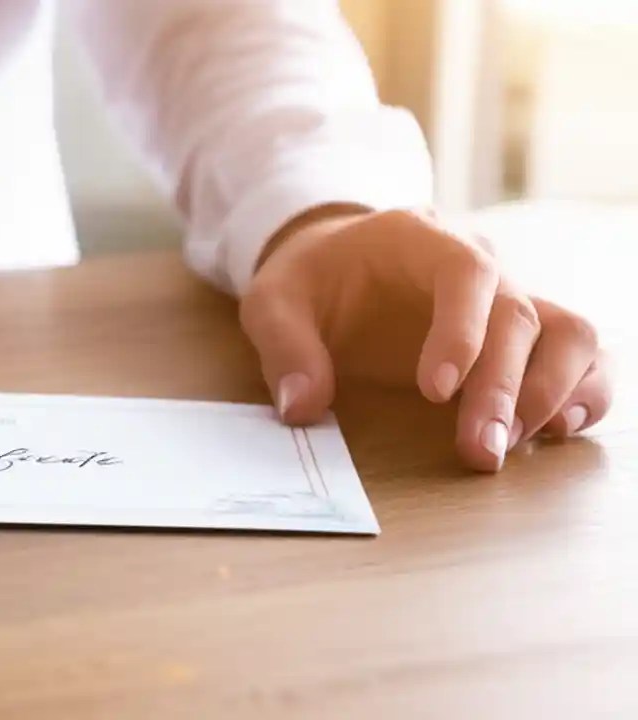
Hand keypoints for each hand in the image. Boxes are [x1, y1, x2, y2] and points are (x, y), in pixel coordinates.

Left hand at [241, 207, 610, 471]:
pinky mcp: (520, 335)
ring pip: (569, 332)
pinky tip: (556, 432)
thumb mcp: (273, 302)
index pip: (466, 272)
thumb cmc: (309, 279)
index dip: (462, 330)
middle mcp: (479, 264)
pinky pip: (578, 354)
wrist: (335, 260)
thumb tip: (302, 409)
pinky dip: (583, 391)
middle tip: (480, 451)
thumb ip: (285, 350)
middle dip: (503, 388)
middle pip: (519, 316)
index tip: (435, 392)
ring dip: (554, 392)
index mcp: (420, 241)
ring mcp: (507, 298)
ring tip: (512, 445)